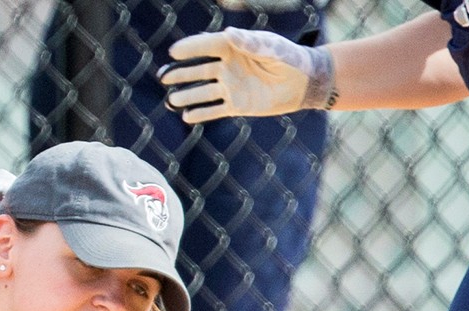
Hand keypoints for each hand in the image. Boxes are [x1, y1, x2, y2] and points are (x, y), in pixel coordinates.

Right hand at [158, 28, 334, 123]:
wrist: (304, 83)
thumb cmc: (290, 58)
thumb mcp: (272, 48)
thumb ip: (251, 43)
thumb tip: (230, 34)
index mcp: (234, 48)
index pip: (207, 46)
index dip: (190, 48)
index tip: (174, 52)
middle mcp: (227, 67)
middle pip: (198, 70)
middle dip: (181, 74)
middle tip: (164, 78)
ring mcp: (230, 86)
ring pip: (203, 92)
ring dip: (187, 96)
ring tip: (172, 100)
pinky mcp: (236, 105)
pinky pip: (214, 110)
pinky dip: (201, 114)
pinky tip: (187, 116)